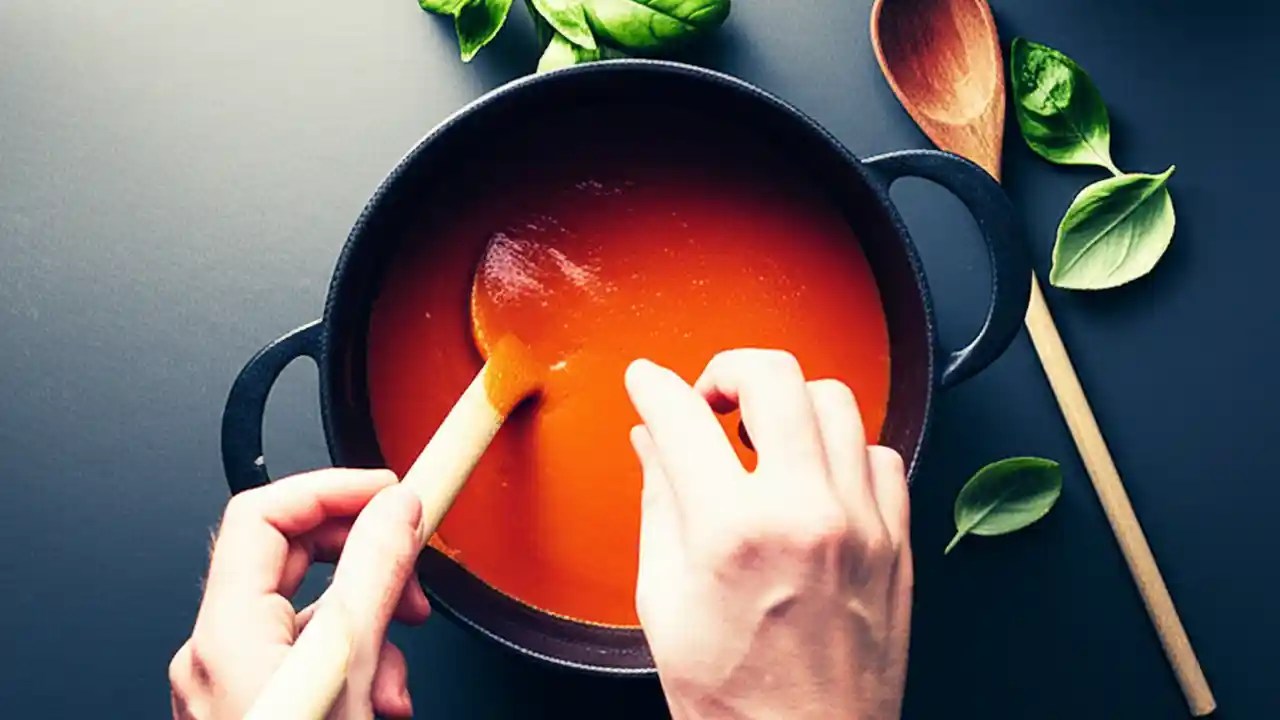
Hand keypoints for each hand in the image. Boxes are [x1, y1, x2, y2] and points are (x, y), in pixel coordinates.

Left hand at [169, 469, 428, 719]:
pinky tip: (378, 695)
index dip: (332, 490)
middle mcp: (215, 657)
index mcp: (225, 635)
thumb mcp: (352, 665)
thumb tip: (394, 510)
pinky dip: (350, 662)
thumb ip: (374, 577)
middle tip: (409, 566)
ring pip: (307, 614)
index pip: (264, 514)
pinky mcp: (255, 704)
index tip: (389, 492)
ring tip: (397, 664)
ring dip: (368, 625)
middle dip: (363, 559)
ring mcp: (231, 685)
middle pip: (290, 558)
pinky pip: (303, 657)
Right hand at [624, 350, 911, 719]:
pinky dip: (844, 451)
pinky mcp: (896, 544)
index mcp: (732, 532)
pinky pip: (881, 456)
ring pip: (837, 402)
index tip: (648, 382)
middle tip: (709, 398)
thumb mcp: (664, 602)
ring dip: (791, 405)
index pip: (683, 415)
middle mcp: (805, 513)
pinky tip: (816, 476)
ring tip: (764, 436)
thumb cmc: (731, 701)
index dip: (654, 386)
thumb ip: (660, 505)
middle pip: (775, 377)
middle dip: (729, 369)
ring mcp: (861, 525)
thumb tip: (652, 443)